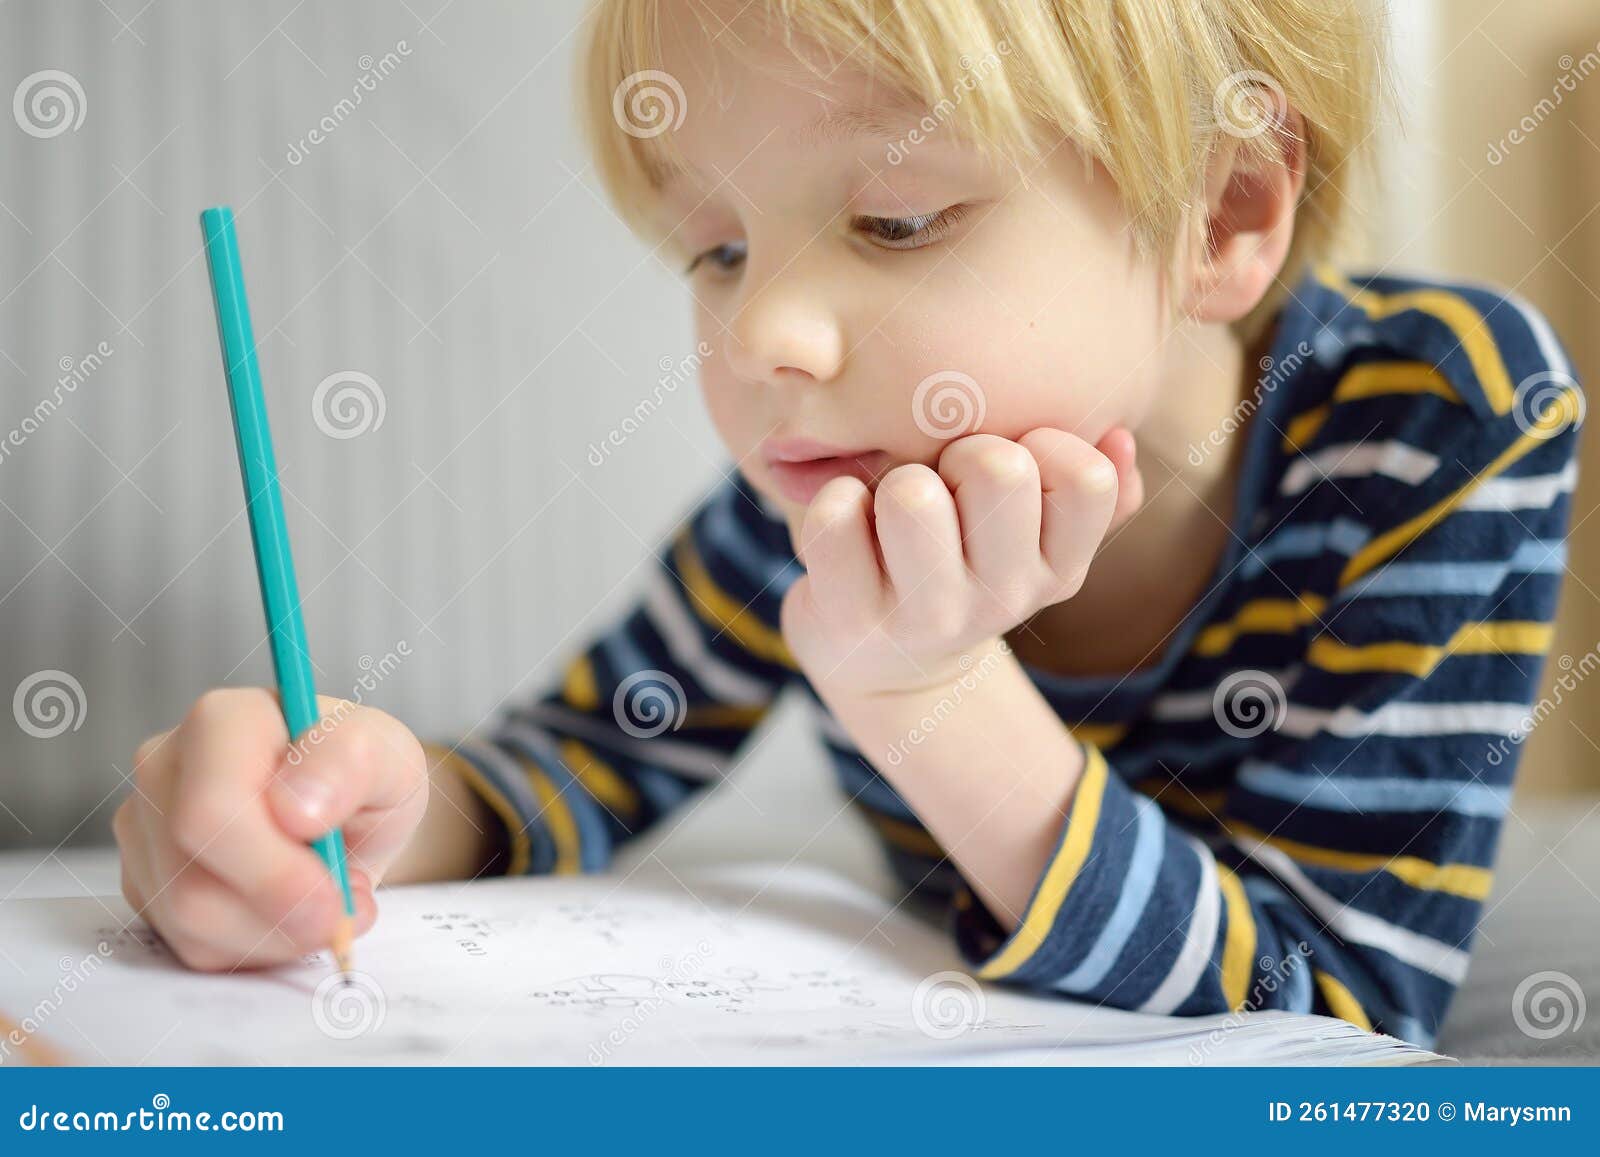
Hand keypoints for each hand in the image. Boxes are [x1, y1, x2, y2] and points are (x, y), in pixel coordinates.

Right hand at [113, 689, 427, 970]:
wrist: (348, 810)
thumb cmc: (362, 775)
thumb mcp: (388, 755)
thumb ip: (352, 763)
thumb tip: (295, 808)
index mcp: (222, 720)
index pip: (211, 811)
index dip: (271, 872)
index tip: (332, 895)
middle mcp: (166, 768)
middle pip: (192, 881)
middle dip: (279, 913)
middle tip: (338, 915)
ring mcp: (145, 829)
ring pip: (191, 921)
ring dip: (276, 933)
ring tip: (324, 900)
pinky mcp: (145, 883)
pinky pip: (191, 944)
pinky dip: (257, 944)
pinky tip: (288, 912)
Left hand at [779, 426, 1143, 695]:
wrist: (885, 666)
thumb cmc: (962, 569)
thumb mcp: (1036, 543)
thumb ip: (1094, 493)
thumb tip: (1117, 437)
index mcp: (1060, 569)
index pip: (1084, 478)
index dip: (1041, 444)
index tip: (1009, 462)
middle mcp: (1004, 599)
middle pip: (998, 469)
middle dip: (959, 450)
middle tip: (942, 478)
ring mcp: (928, 616)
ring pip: (913, 494)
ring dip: (893, 478)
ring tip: (892, 506)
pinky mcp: (853, 619)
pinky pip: (836, 517)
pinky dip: (833, 499)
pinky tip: (847, 519)